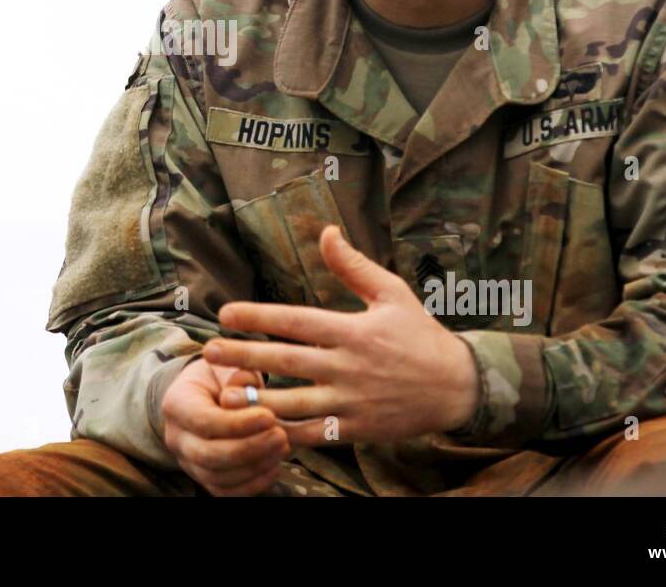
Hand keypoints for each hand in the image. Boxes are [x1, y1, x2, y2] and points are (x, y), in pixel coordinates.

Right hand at [160, 357, 290, 495]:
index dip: (239, 424)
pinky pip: (226, 492)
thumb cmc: (220, 377)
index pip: (204, 421)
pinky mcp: (204, 478)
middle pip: (209, 455)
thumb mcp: (227, 365)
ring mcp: (188, 462)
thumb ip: (237, 375)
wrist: (206, 393)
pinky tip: (273, 465)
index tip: (270, 416)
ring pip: (218, 478)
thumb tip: (242, 395)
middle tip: (281, 436)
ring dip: (255, 467)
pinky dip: (253, 484)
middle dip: (250, 449)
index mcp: (177, 403)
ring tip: (282, 447)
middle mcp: (177, 437)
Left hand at [203, 225, 479, 446]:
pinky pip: (316, 433)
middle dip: (245, 356)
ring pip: (295, 403)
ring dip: (258, 398)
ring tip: (225, 393)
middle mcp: (348, 366)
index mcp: (353, 330)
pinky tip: (259, 426)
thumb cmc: (420, 335)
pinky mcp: (358, 429)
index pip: (296, 321)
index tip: (225, 314)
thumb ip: (353, 266)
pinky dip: (287, 432)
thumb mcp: (392, 292)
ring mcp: (352, 401)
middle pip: (287, 361)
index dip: (257, 317)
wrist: (457, 387)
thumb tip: (326, 231)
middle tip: (208, 352)